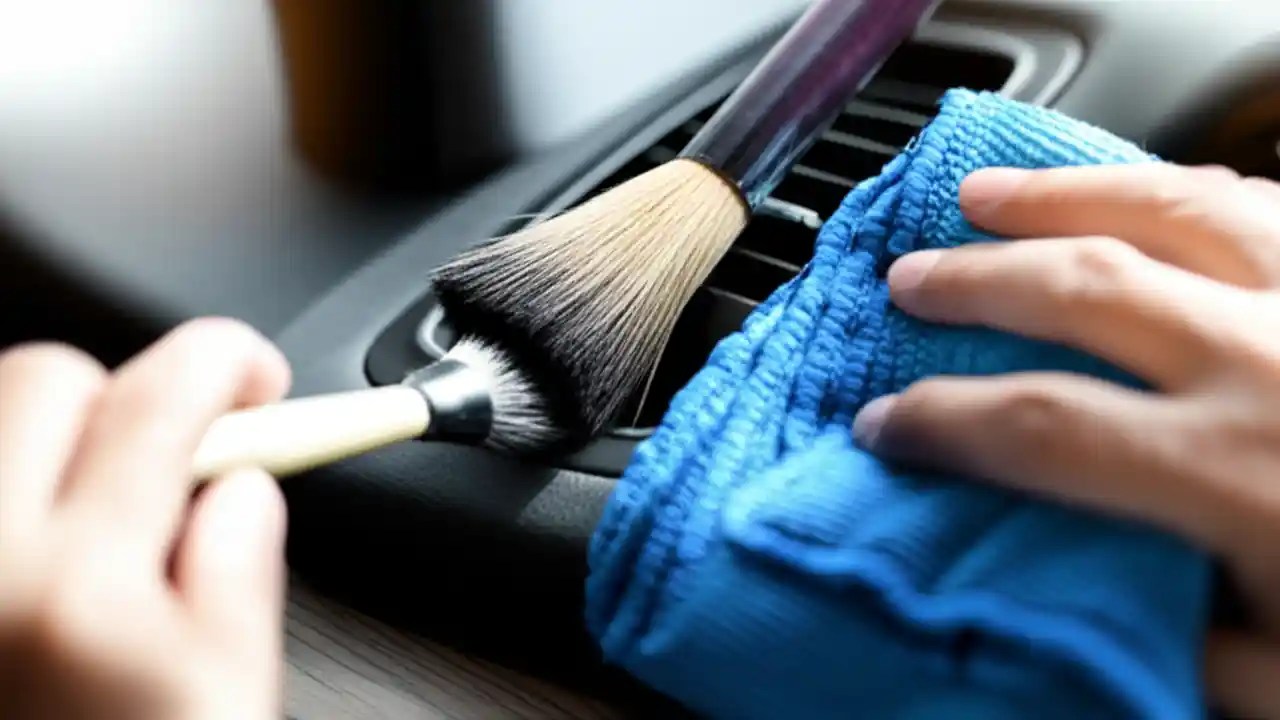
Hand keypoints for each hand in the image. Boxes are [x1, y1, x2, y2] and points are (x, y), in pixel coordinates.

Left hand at [0, 318, 290, 719]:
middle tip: (178, 460)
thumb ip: (237, 568)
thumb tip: (244, 484)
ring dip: (57, 441)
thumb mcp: (225, 697)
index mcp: (80, 587)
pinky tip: (41, 555)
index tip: (254, 377)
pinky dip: (9, 495)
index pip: (164, 395)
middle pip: (48, 378)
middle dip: (128, 397)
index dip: (227, 360)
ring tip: (104, 520)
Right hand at [852, 163, 1279, 717]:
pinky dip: (1187, 188)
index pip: (1037, 430)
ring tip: (991, 194)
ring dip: (1064, 197)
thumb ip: (1180, 646)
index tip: (883, 424)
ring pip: (1173, 208)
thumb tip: (1083, 605)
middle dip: (975, 282)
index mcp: (1238, 477)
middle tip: (911, 280)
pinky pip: (1268, 204)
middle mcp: (1272, 366)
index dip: (940, 421)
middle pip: (1083, 289)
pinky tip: (1146, 192)